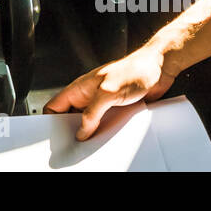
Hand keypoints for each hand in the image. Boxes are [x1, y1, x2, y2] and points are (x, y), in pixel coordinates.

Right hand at [43, 45, 174, 139]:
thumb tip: (81, 130)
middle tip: (77, 142)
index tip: (57, 134)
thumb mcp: (109, 93)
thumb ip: (92, 112)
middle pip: (70, 116)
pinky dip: (104, 130)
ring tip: (95, 140)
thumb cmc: (135, 70)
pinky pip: (104, 123)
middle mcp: (88, 94)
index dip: (51, 120)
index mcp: (80, 87)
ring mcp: (101, 101)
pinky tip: (110, 136)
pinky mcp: (115, 107)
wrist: (160, 67)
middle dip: (72, 130)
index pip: (55, 105)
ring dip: (91, 131)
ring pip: (88, 121)